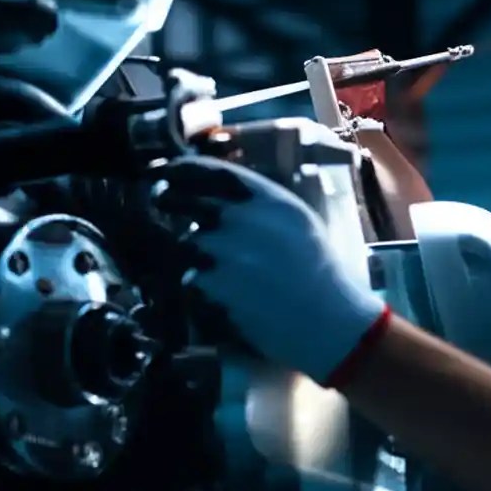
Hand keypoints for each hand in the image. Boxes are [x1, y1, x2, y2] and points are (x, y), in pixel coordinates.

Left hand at [150, 155, 389, 383]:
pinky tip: (221, 297)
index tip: (168, 171)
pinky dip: (200, 288)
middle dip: (166, 198)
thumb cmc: (322, 274)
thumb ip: (265, 207)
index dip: (183, 169)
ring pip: (187, 243)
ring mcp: (225, 251)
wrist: (329, 322)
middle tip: (161, 201)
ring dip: (193, 253)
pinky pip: (192, 279)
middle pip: (183, 198)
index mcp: (271, 199)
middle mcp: (244, 218)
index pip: (213, 171)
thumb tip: (224, 199)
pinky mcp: (213, 284)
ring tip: (211, 268)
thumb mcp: (301, 225)